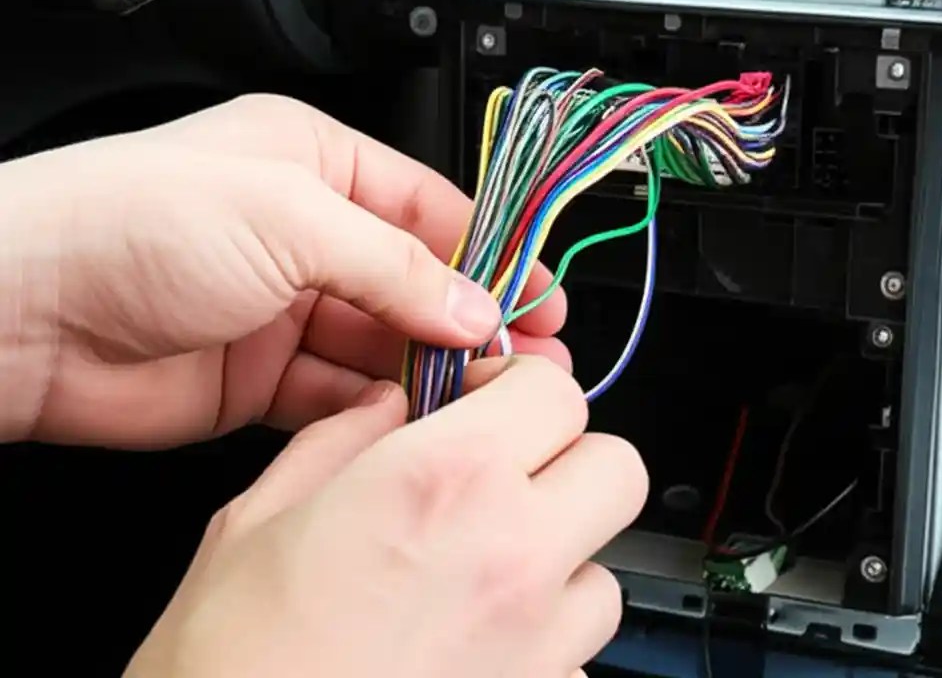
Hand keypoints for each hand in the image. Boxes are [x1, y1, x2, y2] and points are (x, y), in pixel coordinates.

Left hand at [0, 94, 569, 445]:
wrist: (21, 311)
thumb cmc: (128, 222)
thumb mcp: (289, 216)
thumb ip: (395, 267)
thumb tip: (473, 306)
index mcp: (316, 164)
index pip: (430, 210)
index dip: (491, 255)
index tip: (539, 297)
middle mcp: (303, 234)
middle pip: (415, 284)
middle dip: (473, 322)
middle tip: (531, 360)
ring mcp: (280, 309)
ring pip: (382, 346)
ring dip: (433, 372)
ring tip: (488, 397)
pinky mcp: (258, 379)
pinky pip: (339, 397)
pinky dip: (378, 412)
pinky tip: (414, 421)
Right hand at [124, 356, 646, 677]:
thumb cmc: (226, 671)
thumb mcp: (252, 525)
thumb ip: (337, 445)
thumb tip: (385, 409)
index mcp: (441, 482)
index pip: (556, 392)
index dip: (525, 389)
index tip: (492, 405)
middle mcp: (511, 555)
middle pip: (616, 470)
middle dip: (570, 462)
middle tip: (508, 478)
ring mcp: (541, 642)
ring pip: (605, 572)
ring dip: (560, 564)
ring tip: (483, 580)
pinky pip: (579, 657)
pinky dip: (543, 645)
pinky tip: (475, 650)